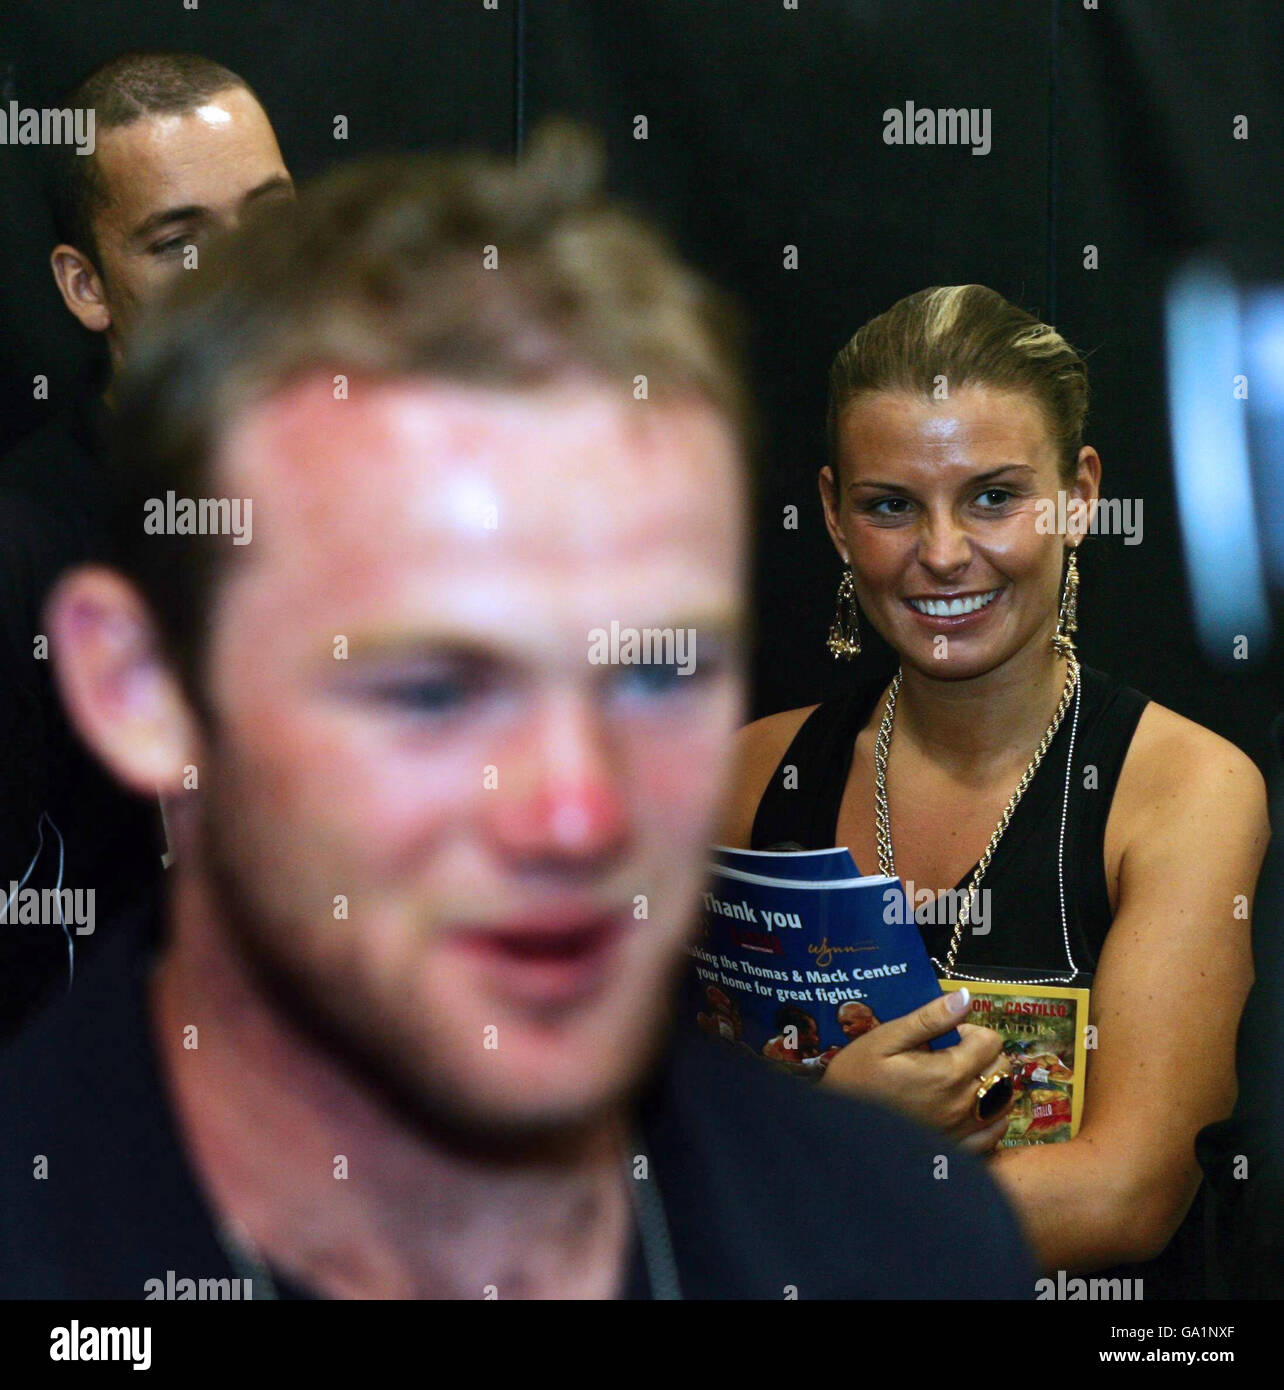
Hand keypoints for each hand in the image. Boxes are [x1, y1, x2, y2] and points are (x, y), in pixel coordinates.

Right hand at [819, 989, 1014, 1148]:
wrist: (839, 1125)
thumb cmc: (858, 1076)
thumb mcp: (887, 1038)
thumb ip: (929, 1018)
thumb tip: (965, 997)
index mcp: (948, 1073)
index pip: (990, 1042)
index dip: (972, 1029)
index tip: (951, 1033)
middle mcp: (962, 1105)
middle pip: (1002, 1069)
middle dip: (985, 1052)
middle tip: (956, 1051)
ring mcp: (962, 1131)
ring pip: (1005, 1100)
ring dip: (993, 1082)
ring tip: (963, 1075)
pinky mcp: (957, 1150)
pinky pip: (994, 1133)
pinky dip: (993, 1116)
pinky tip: (973, 1105)